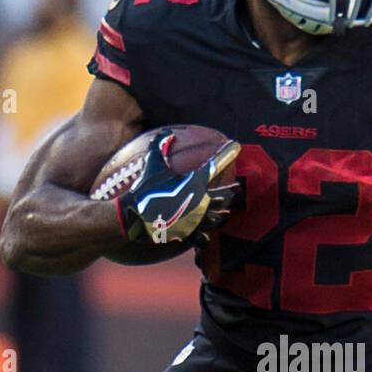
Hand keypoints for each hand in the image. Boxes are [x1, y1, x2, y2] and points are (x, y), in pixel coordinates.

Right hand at [117, 129, 239, 246]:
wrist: (136, 216)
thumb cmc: (145, 188)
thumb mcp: (152, 163)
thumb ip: (159, 145)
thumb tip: (166, 133)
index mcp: (195, 183)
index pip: (216, 166)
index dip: (228, 155)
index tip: (235, 146)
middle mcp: (201, 202)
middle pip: (224, 198)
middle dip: (229, 195)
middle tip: (233, 193)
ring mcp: (197, 220)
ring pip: (218, 220)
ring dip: (220, 216)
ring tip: (223, 214)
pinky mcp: (189, 235)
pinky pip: (203, 239)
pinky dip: (205, 237)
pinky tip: (205, 237)